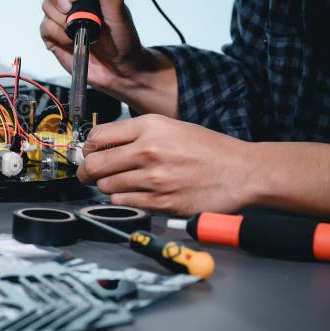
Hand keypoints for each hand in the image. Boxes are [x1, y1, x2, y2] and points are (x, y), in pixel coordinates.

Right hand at [32, 0, 150, 90]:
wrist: (119, 68)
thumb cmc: (122, 35)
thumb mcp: (118, 4)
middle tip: (70, 8)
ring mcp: (57, 13)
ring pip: (46, 4)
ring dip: (66, 20)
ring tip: (84, 30)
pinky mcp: (50, 34)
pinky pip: (45, 27)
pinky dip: (61, 35)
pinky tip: (74, 40)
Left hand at [78, 114, 251, 215]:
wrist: (241, 172)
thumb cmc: (208, 150)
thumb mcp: (170, 127)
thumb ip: (135, 134)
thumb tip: (101, 146)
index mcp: (149, 127)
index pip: (97, 137)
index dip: (88, 148)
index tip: (90, 153)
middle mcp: (148, 151)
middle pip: (95, 164)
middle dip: (87, 171)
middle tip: (89, 174)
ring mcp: (154, 179)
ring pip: (106, 187)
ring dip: (107, 187)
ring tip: (122, 183)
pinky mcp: (161, 202)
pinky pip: (124, 203)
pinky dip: (123, 201)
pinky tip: (136, 194)